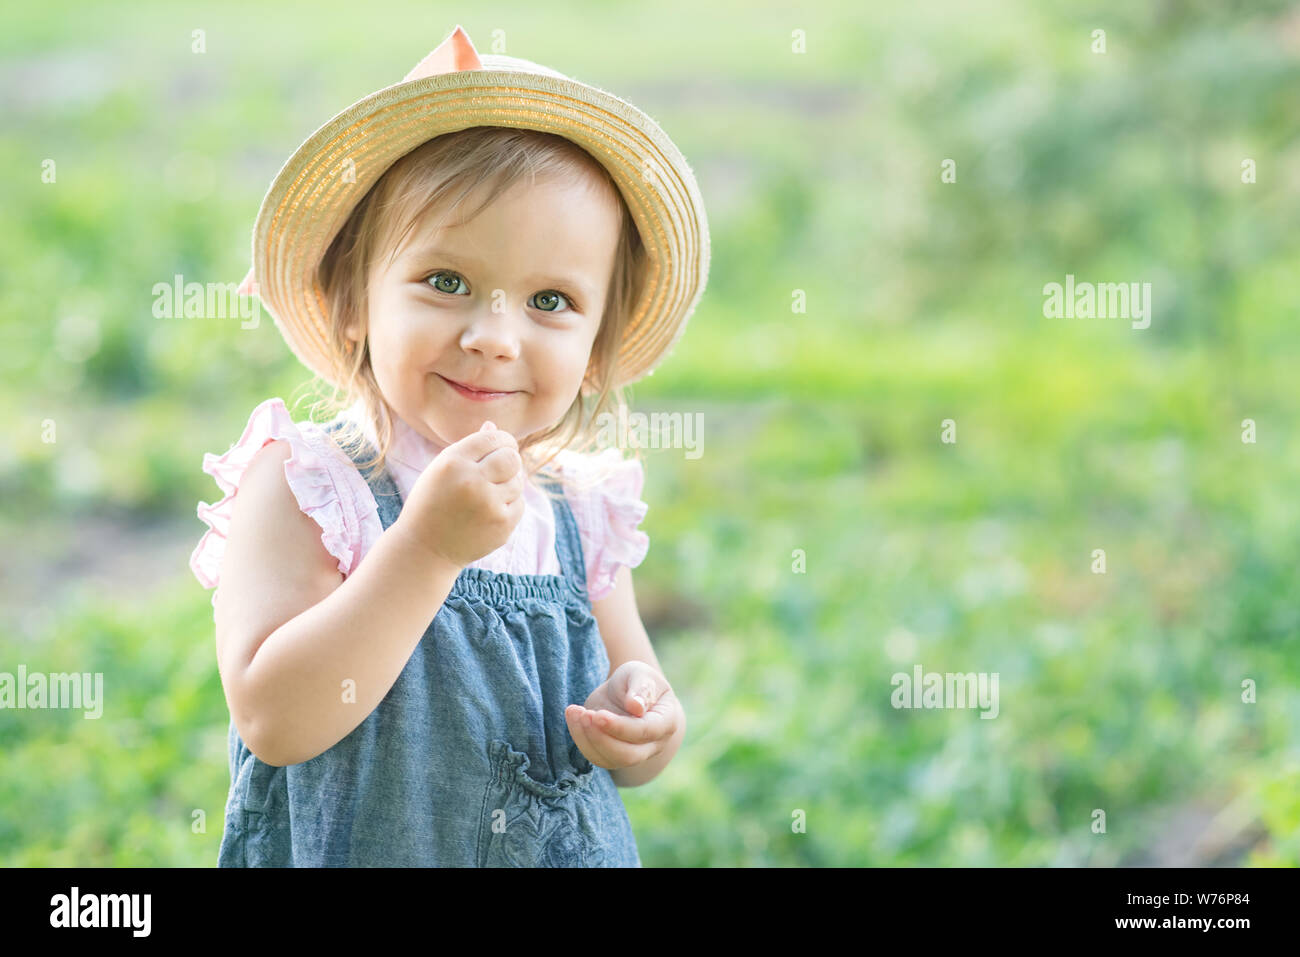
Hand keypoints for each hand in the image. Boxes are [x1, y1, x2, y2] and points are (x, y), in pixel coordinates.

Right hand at [393, 420, 524, 568]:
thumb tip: (494, 425)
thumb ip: (469, 447)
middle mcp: (472, 481)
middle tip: (503, 465)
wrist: (425, 549)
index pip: (493, 438)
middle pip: (512, 457)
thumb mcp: (441, 469)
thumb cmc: (432, 503)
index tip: (503, 445)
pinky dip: (509, 504)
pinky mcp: (502, 525)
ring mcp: (489, 505)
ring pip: (518, 481)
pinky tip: (489, 511)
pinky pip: (519, 503)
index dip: (503, 439)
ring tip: (488, 493)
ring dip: (508, 483)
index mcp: (453, 462)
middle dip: (510, 458)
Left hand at [564, 661, 679, 770]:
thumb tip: (636, 707)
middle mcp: (654, 744)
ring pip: (610, 760)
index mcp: (666, 721)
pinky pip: (596, 757)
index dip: (620, 727)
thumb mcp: (640, 674)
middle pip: (628, 755)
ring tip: (575, 712)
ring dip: (588, 739)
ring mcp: (634, 754)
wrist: (628, 693)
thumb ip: (640, 688)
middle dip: (602, 738)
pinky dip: (581, 739)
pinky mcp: (613, 757)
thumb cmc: (637, 681)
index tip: (598, 715)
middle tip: (585, 715)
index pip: (645, 731)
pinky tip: (573, 717)